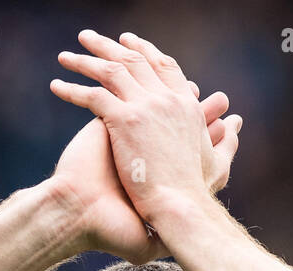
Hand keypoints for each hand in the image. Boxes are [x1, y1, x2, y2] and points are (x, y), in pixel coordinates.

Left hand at [51, 30, 241, 228]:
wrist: (179, 209)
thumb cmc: (194, 195)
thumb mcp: (216, 164)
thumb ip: (227, 141)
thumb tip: (237, 124)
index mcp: (185, 105)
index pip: (164, 67)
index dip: (144, 52)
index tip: (128, 43)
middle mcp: (167, 99)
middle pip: (134, 61)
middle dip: (109, 46)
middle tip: (89, 38)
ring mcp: (146, 106)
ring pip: (111, 70)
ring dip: (85, 60)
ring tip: (65, 56)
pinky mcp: (125, 120)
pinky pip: (92, 95)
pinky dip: (72, 88)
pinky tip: (55, 86)